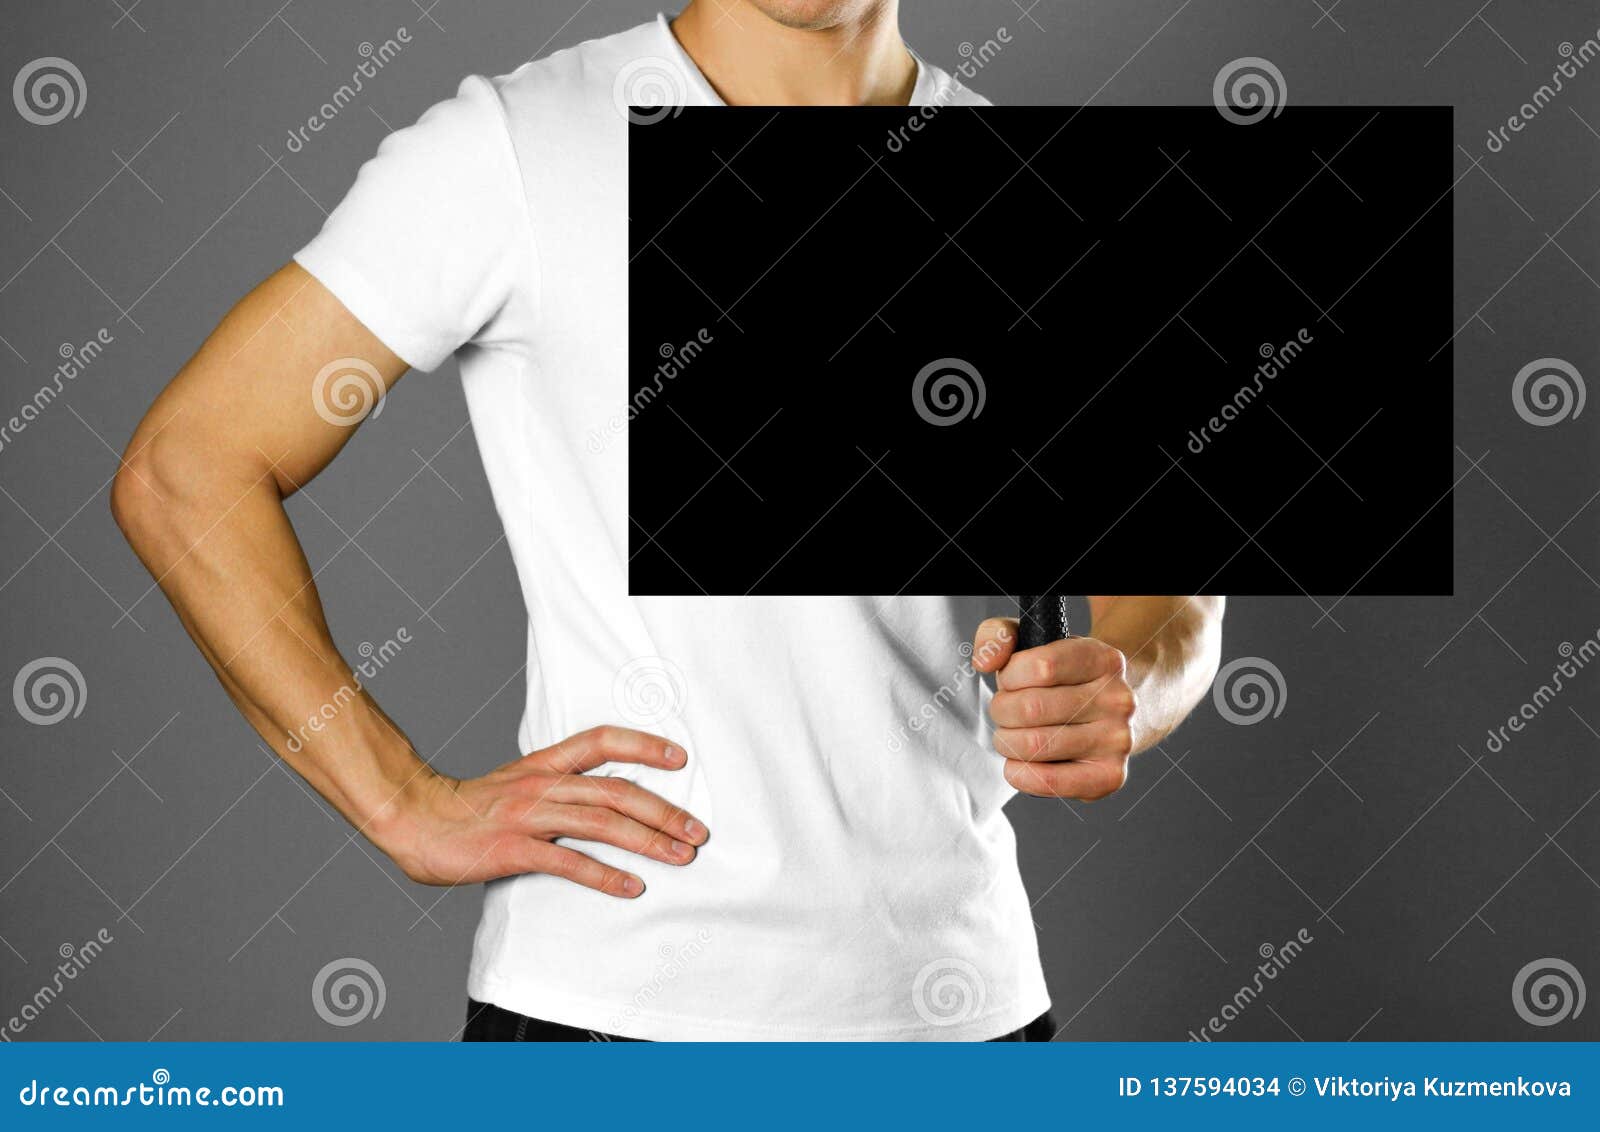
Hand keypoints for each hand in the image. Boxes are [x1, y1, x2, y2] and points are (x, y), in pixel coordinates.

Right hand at [372, 726, 707, 895]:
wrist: (414, 819)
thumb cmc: (469, 807)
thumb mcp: (518, 782)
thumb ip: (558, 787)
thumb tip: (605, 799)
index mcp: (544, 764)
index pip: (601, 741)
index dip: (644, 745)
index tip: (680, 756)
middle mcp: (542, 784)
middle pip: (616, 789)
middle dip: (664, 810)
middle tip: (697, 831)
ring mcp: (528, 815)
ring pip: (601, 822)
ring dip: (647, 840)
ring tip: (681, 856)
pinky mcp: (513, 850)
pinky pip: (568, 863)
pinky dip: (604, 875)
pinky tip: (632, 887)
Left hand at [971, 618, 1135, 799]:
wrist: (1116, 712)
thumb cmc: (1065, 678)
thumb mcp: (1037, 642)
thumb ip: (1000, 635)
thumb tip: (985, 661)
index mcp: (1104, 659)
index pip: (1041, 667)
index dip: (1010, 676)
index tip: (1011, 680)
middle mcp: (1118, 699)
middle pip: (1031, 709)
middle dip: (1001, 711)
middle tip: (1005, 711)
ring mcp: (1118, 740)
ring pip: (1034, 745)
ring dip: (1007, 741)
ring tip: (1012, 734)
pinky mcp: (1110, 776)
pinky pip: (1048, 781)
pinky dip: (1019, 774)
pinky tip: (1018, 762)